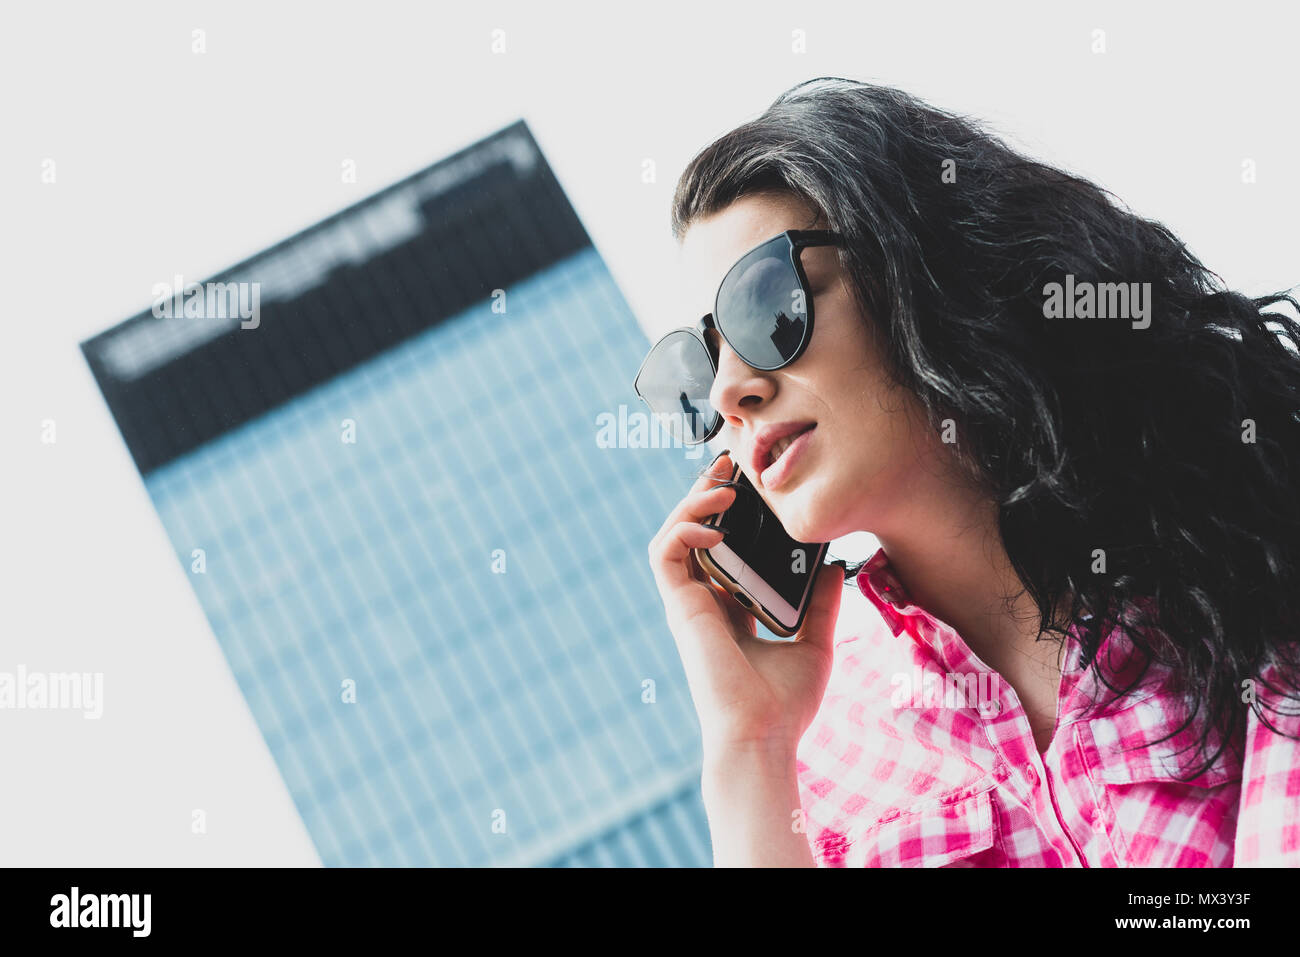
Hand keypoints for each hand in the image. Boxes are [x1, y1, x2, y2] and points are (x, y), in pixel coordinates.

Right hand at [646, 450, 845, 755]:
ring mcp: (688, 604)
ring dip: (692, 502)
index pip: (724, 548)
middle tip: (731, 465)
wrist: (763, 736)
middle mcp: (705, 602)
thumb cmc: (785, 704)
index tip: (754, 487)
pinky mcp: (679, 607)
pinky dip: (684, 529)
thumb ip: (820, 604)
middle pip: (695, 532)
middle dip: (707, 493)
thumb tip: (834, 564)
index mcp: (731, 610)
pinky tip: (717, 526)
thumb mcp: (814, 643)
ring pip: (672, 534)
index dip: (731, 513)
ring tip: (723, 487)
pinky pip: (664, 553)